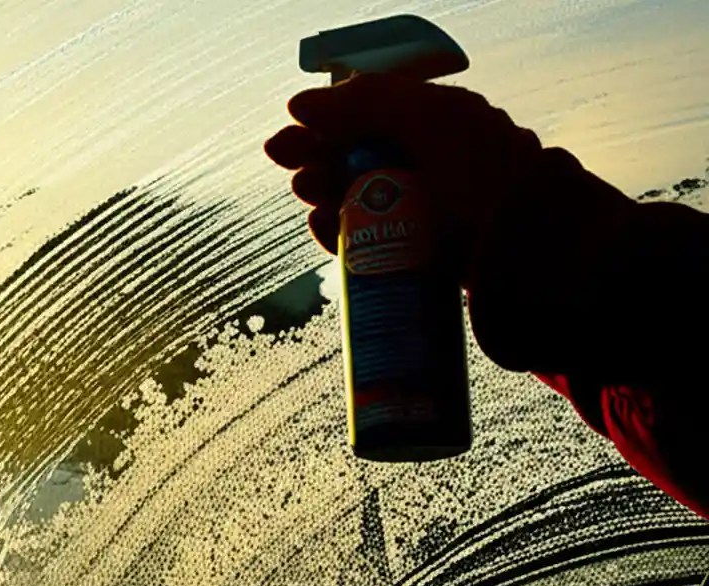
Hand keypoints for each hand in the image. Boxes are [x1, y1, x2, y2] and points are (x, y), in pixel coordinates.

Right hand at [264, 73, 641, 377]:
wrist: (529, 250)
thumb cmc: (485, 174)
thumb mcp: (428, 118)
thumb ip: (364, 102)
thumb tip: (299, 106)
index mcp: (433, 124)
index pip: (362, 119)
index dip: (321, 127)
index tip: (286, 140)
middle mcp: (426, 165)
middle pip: (351, 160)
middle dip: (317, 164)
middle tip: (298, 177)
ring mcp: (420, 211)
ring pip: (352, 201)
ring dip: (323, 199)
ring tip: (313, 204)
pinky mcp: (416, 253)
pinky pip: (364, 241)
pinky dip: (339, 236)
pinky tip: (326, 230)